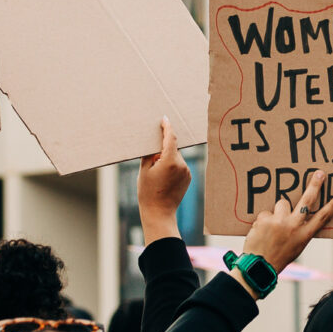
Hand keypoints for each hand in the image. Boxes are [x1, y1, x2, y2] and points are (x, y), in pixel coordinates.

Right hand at [139, 118, 191, 243]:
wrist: (159, 212)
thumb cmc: (148, 192)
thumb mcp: (144, 170)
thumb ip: (151, 153)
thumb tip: (156, 144)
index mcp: (170, 161)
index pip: (170, 138)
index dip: (167, 127)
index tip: (165, 119)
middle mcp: (182, 164)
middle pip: (172, 148)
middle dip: (162, 149)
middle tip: (151, 158)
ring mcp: (187, 171)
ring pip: (176, 157)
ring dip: (167, 158)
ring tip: (156, 173)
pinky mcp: (188, 177)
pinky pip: (179, 166)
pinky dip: (172, 166)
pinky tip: (163, 178)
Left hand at [236, 172, 332, 293]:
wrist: (259, 266)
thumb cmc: (278, 257)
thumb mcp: (296, 246)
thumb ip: (298, 230)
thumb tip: (294, 212)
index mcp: (304, 235)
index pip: (322, 217)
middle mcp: (294, 226)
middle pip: (307, 201)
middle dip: (314, 185)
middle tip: (319, 173)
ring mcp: (280, 221)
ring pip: (282, 203)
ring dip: (278, 211)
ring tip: (273, 226)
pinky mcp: (265, 218)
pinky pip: (265, 212)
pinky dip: (263, 220)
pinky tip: (262, 232)